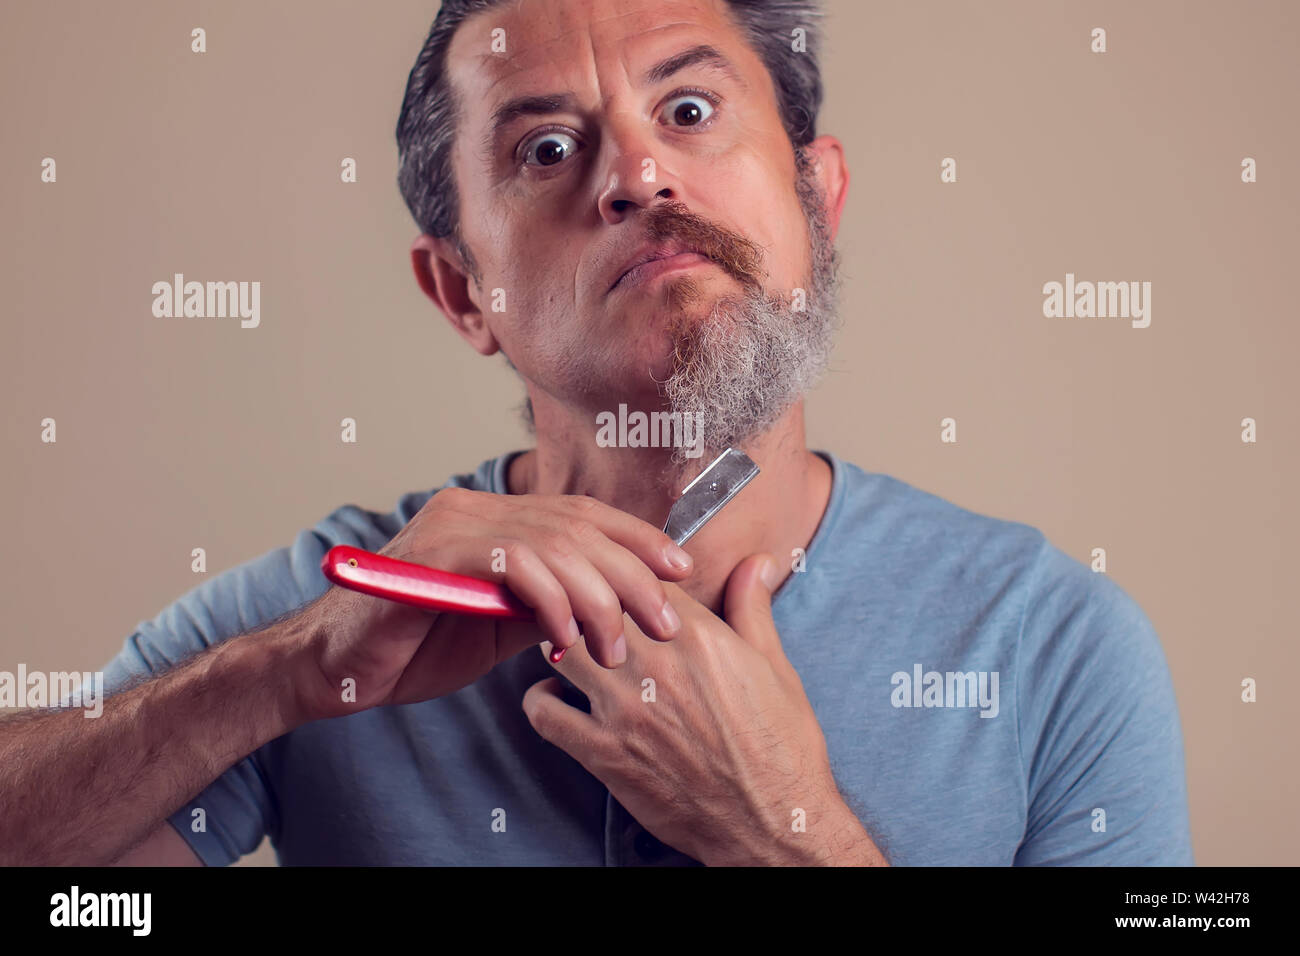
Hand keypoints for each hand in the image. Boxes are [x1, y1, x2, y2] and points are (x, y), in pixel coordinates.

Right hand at [298, 487, 693, 719]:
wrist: (331, 668)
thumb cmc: (413, 647)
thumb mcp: (500, 626)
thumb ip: (548, 606)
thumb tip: (612, 607)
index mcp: (494, 518)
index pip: (581, 514)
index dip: (636, 537)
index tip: (680, 567)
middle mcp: (476, 507)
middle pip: (578, 525)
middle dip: (633, 572)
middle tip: (666, 619)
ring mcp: (452, 524)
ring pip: (554, 543)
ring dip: (598, 598)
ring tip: (619, 647)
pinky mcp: (433, 554)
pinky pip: (513, 566)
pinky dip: (550, 603)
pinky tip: (567, 642)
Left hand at [522, 553, 886, 865]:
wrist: (772, 823)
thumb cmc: (780, 746)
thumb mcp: (776, 667)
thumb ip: (754, 607)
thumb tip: (759, 560)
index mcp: (698, 637)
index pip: (638, 575)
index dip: (626, 573)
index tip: (625, 583)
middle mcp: (655, 666)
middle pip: (590, 604)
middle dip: (586, 601)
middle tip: (585, 608)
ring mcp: (624, 711)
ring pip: (559, 648)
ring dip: (559, 643)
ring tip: (569, 647)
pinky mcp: (603, 754)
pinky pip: (543, 712)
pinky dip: (541, 699)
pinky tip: (559, 697)